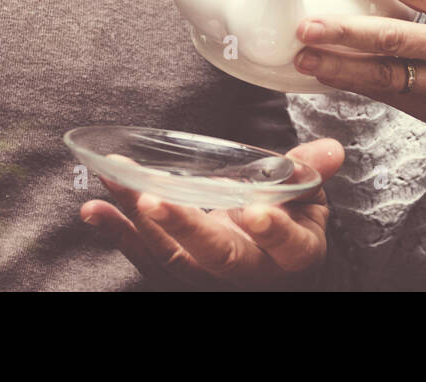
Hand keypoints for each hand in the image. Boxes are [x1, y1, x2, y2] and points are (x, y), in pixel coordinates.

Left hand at [80, 138, 342, 289]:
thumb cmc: (290, 221)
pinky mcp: (180, 272)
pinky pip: (146, 257)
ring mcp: (210, 275)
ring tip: (113, 183)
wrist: (274, 263)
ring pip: (175, 256)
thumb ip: (308, 171)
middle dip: (185, 228)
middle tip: (155, 198)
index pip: (285, 244)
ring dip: (139, 220)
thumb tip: (332, 149)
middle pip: (218, 256)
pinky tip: (93, 208)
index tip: (254, 210)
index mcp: (291, 252)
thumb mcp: (307, 197)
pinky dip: (117, 232)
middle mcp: (249, 270)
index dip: (272, 229)